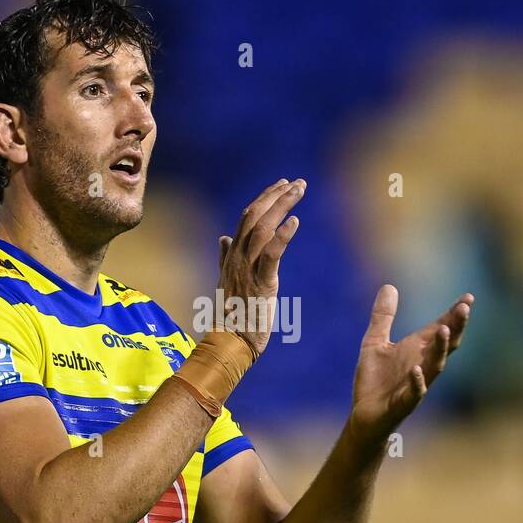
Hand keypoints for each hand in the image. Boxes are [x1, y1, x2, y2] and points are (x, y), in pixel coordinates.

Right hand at [215, 178, 304, 356]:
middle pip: (255, 216)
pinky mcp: (262, 284)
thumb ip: (225, 256)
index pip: (247, 217)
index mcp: (233, 255)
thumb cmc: (233, 314)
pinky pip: (270, 255)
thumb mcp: (227, 280)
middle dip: (276, 196)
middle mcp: (238, 257)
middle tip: (297, 182)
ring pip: (262, 228)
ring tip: (299, 191)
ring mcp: (248, 269)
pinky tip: (294, 222)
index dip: (264, 198)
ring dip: (281, 206)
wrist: (231, 341)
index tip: (281, 184)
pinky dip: (282, 236)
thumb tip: (223, 238)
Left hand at [350, 285, 474, 442]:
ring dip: (440, 349)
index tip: (468, 297)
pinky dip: (418, 381)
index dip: (453, 314)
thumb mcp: (374, 342)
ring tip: (443, 330)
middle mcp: (422, 364)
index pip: (441, 328)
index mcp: (417, 349)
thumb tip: (389, 286)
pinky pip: (415, 392)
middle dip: (455, 326)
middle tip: (465, 308)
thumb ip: (383, 316)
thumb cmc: (374, 381)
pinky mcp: (404, 403)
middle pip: (445, 344)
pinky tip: (416, 370)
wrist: (364, 415)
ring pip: (435, 366)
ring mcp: (416, 384)